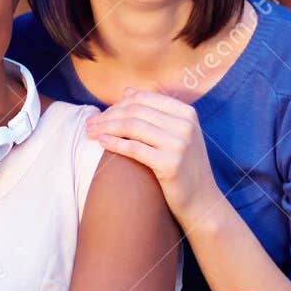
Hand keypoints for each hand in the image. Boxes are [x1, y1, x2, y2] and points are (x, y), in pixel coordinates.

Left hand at [84, 89, 221, 226]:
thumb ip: (155, 113)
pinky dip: (114, 143)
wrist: (202, 200)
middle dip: (108, 116)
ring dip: (106, 128)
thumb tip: (127, 91)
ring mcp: (179, 144)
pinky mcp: (170, 164)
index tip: (102, 114)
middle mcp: (185, 125)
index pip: (144, 98)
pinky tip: (101, 142)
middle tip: (89, 124)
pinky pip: (134, 149)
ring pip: (132, 127)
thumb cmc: (183, 166)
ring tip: (89, 133)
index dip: (118, 104)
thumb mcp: (176, 134)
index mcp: (186, 113)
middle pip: (135, 111)